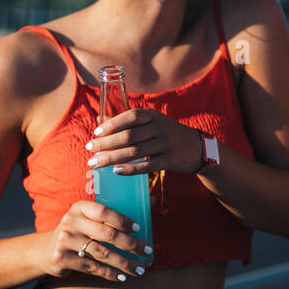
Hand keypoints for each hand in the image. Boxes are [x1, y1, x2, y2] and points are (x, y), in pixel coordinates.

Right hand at [39, 199, 150, 281]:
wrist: (45, 251)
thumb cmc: (78, 232)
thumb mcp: (88, 219)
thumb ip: (114, 213)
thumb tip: (151, 199)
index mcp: (80, 208)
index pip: (104, 211)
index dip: (123, 220)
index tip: (139, 228)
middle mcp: (71, 222)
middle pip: (107, 234)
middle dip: (131, 244)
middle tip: (147, 251)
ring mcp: (65, 240)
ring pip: (102, 253)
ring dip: (124, 263)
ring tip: (140, 269)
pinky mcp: (62, 258)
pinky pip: (92, 267)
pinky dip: (110, 273)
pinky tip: (123, 277)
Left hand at [86, 108, 205, 175]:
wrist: (198, 149)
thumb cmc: (168, 134)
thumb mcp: (152, 123)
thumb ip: (127, 121)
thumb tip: (99, 119)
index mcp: (154, 116)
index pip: (131, 116)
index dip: (112, 124)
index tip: (96, 133)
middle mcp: (161, 128)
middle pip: (129, 136)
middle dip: (106, 144)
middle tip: (90, 150)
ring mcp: (166, 144)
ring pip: (134, 151)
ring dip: (112, 158)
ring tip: (96, 164)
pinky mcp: (170, 160)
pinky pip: (147, 166)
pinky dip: (130, 169)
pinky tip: (116, 172)